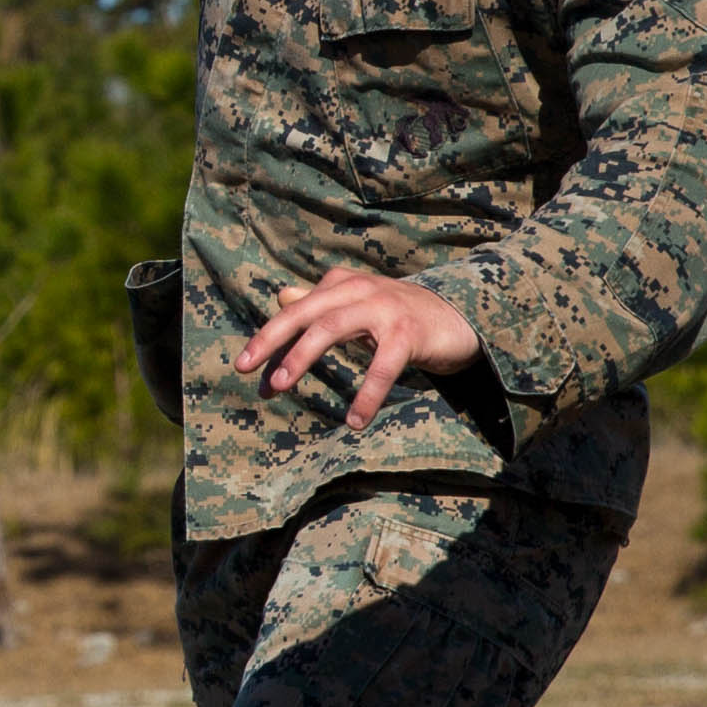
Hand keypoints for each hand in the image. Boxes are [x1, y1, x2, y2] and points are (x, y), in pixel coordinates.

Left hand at [237, 268, 482, 427]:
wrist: (462, 317)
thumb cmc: (402, 316)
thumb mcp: (359, 306)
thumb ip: (321, 303)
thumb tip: (281, 296)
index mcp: (342, 284)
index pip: (296, 310)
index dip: (268, 338)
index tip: (243, 367)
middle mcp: (359, 289)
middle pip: (305, 313)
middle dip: (272, 341)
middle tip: (246, 370)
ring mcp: (384, 308)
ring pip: (332, 330)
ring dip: (302, 357)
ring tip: (280, 386)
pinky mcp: (409, 332)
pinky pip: (381, 367)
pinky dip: (365, 395)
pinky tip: (354, 421)